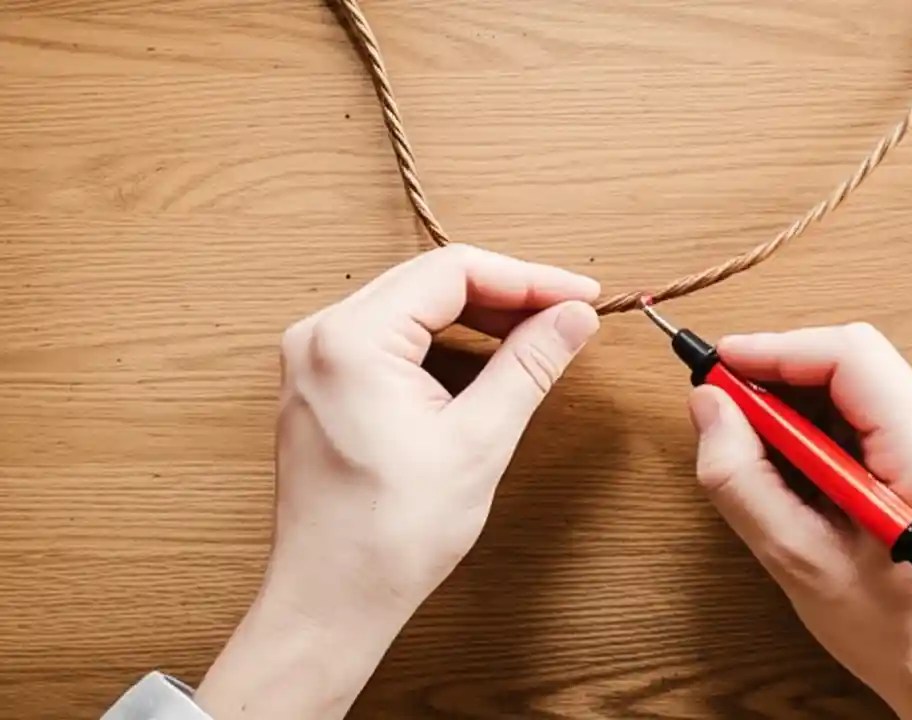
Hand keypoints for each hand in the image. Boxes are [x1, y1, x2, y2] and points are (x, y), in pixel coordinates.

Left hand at [196, 245, 600, 718]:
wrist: (331, 601)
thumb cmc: (389, 536)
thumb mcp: (479, 440)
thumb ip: (529, 365)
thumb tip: (573, 317)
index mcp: (351, 340)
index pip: (453, 271)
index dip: (528, 278)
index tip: (579, 296)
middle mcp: (320, 336)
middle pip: (430, 281)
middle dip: (505, 295)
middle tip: (566, 315)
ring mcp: (314, 360)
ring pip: (412, 308)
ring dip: (476, 319)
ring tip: (535, 340)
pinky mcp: (321, 384)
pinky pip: (391, 340)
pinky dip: (442, 345)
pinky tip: (485, 366)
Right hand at [687, 324, 911, 719]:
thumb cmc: (896, 631)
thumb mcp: (799, 561)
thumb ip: (742, 478)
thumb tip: (709, 405)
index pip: (850, 356)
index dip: (776, 350)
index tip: (720, 366)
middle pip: (853, 361)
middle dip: (782, 379)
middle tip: (728, 414)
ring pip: (858, 380)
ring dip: (801, 405)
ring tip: (768, 458)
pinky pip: (873, 404)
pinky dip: (826, 422)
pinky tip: (806, 469)